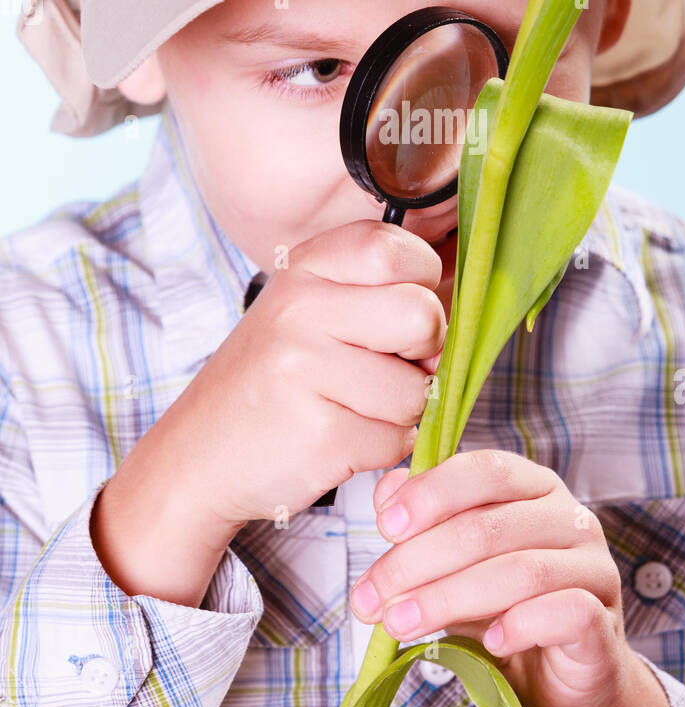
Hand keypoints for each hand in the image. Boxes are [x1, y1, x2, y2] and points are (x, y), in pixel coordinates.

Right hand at [150, 219, 447, 529]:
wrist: (197, 456)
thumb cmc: (274, 380)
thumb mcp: (308, 312)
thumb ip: (377, 293)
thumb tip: (465, 301)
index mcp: (305, 270)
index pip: (396, 250)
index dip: (422, 283)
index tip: (402, 312)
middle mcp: (300, 310)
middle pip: (422, 316)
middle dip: (424, 352)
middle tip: (391, 367)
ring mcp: (305, 371)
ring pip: (417, 389)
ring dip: (402, 410)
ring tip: (352, 407)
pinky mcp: (320, 434)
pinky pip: (397, 439)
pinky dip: (382, 447)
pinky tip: (340, 438)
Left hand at [349, 449, 682, 706]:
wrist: (565, 689)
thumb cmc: (506, 616)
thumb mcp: (455, 570)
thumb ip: (425, 529)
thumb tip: (386, 494)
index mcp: (533, 489)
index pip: (485, 470)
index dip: (433, 492)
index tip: (385, 527)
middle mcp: (569, 518)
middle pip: (490, 525)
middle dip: (419, 561)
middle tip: (371, 596)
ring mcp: (594, 567)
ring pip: (520, 570)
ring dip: (449, 597)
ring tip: (401, 624)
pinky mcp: (604, 620)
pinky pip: (565, 611)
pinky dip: (520, 624)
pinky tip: (489, 642)